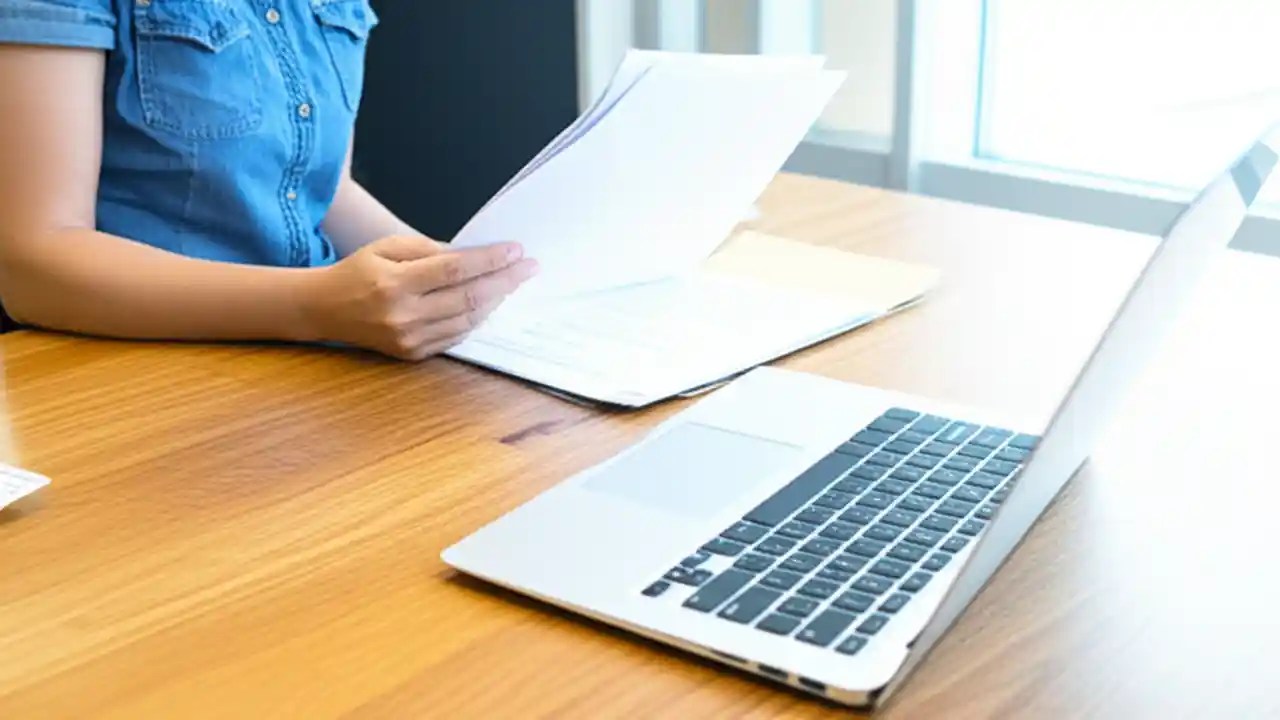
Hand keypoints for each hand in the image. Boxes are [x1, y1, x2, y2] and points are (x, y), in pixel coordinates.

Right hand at [303, 235, 537, 359]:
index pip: (456, 270)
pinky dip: (476, 318)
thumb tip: (472, 255)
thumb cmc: (358, 271)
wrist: (323, 309)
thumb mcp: (388, 247)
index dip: (491, 260)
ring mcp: (409, 339)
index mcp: (396, 283)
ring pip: (467, 320)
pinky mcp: (412, 354)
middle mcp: (404, 315)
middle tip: (528, 267)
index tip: (516, 251)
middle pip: (469, 297)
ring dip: (495, 300)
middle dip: (505, 280)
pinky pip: (455, 336)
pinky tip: (488, 303)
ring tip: (512, 283)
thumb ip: (430, 250)